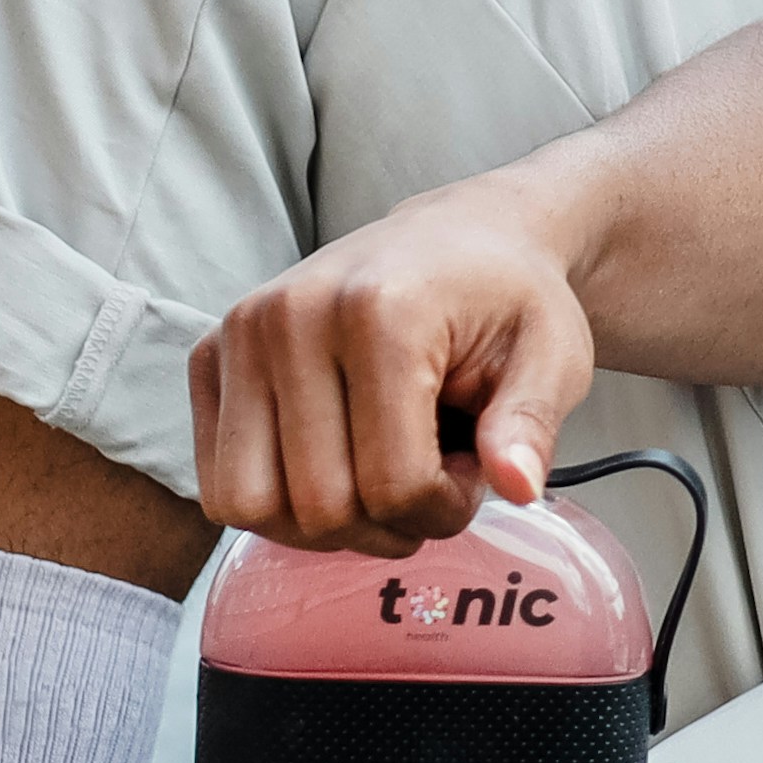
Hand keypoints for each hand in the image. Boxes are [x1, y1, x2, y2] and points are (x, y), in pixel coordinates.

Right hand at [190, 179, 598, 553]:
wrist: (458, 237)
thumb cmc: (506, 299)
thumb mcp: (553, 355)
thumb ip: (532, 423)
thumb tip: (518, 489)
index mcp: (380, 310)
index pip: (393, 483)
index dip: (443, 510)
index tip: (472, 476)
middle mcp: (291, 316)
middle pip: (320, 506)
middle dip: (387, 523)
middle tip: (429, 477)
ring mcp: (240, 334)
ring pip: (253, 506)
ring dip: (324, 524)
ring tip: (377, 477)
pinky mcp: (210, 356)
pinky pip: (220, 485)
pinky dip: (277, 503)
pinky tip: (332, 467)